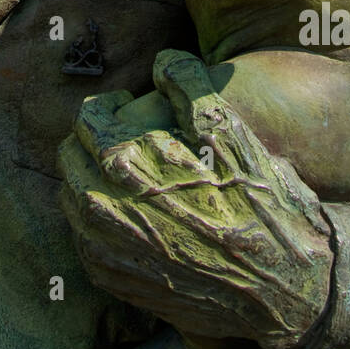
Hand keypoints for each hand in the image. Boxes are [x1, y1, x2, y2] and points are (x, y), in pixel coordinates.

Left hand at [58, 50, 333, 348]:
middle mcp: (103, 210)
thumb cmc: (257, 205)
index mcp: (124, 165)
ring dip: (90, 177)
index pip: (88, 117)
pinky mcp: (112, 280)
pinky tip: (132, 214)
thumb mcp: (231, 134)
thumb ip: (188, 85)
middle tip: (125, 138)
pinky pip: (83, 236)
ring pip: (71, 196)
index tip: (128, 107)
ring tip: (127, 174)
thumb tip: (161, 60)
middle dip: (93, 140)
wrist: (278, 288)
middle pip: (71, 155)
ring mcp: (103, 250)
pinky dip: (97, 218)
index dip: (109, 105)